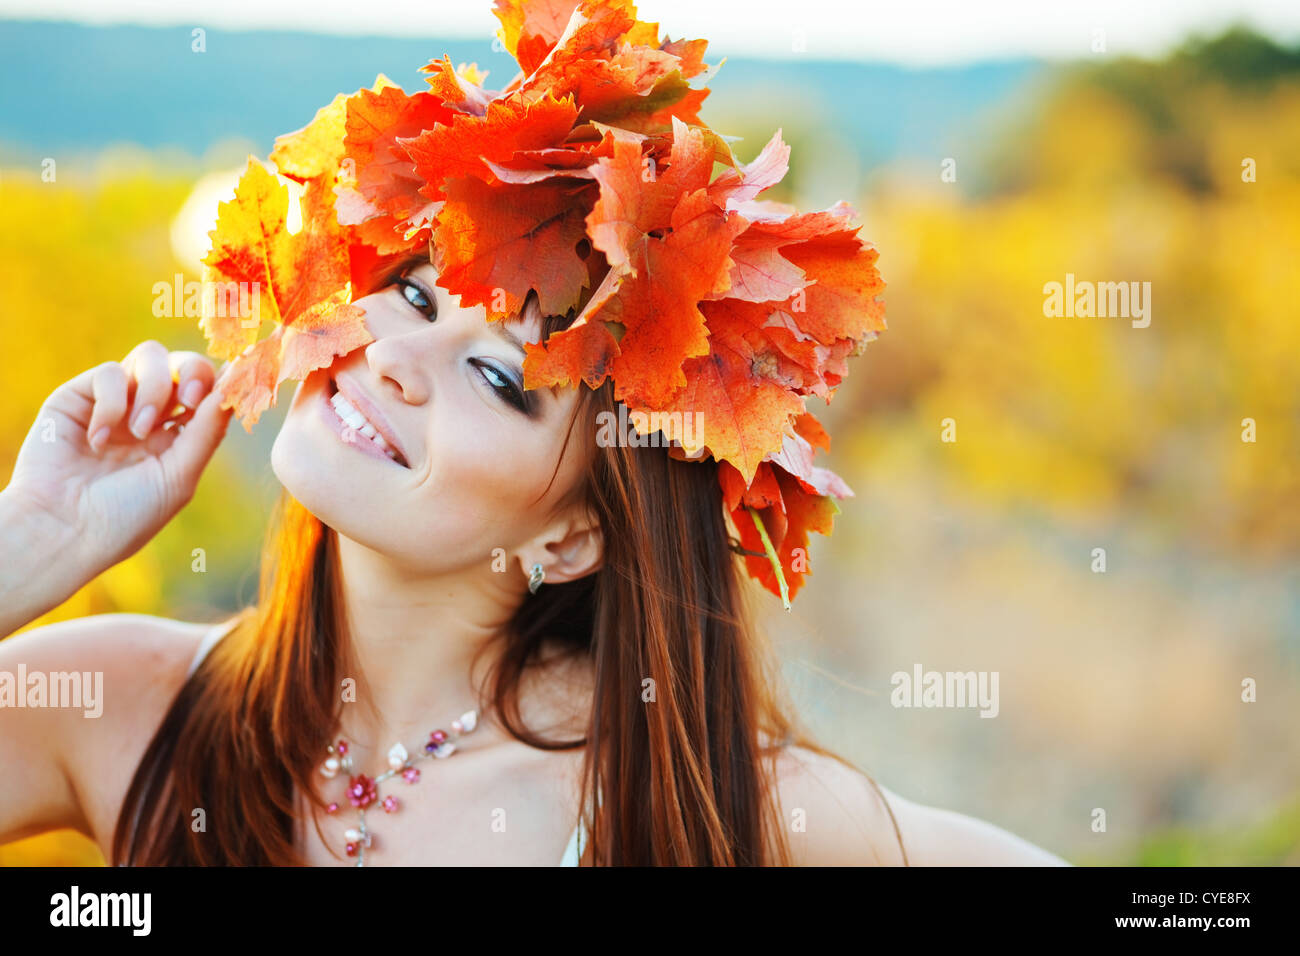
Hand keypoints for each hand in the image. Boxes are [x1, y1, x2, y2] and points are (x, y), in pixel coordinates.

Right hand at [5, 340, 233, 579]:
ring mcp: (116, 402)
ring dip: (154, 390)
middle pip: (185, 364)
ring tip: (140, 431)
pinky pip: (109, 373)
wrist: (64, 531)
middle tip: (190, 400)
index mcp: (180, 436)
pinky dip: (112, 404)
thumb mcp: (178, 477)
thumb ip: (207, 430)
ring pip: (150, 356)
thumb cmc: (125, 517)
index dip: (224, 382)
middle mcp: (151, 414)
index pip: (210, 393)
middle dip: (195, 372)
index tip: (234, 383)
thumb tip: (236, 385)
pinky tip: (99, 441)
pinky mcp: (79, 397)